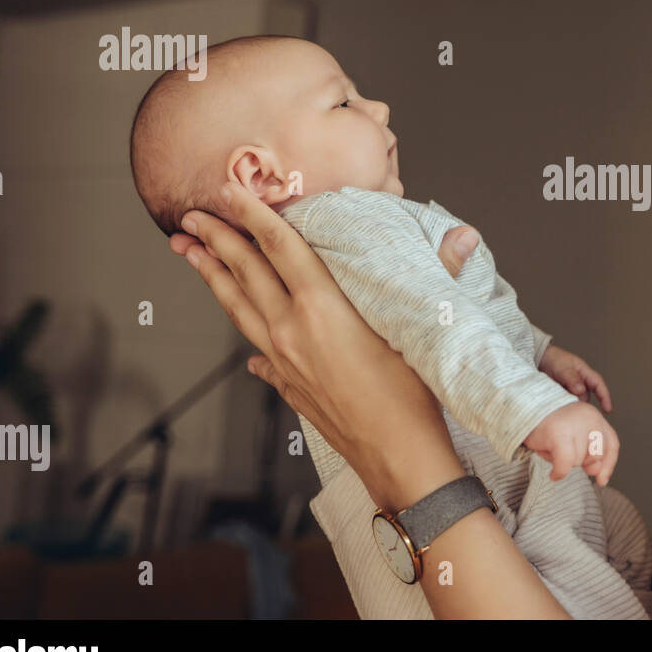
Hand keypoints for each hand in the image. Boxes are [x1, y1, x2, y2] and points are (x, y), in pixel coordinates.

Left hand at [168, 180, 481, 508]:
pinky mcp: (289, 388)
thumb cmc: (413, 398)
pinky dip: (248, 335)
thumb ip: (436, 275)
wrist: (398, 462)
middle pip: (245, 274)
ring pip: (238, 309)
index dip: (252, 214)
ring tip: (188, 252)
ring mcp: (284, 362)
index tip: (229, 189)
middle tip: (191, 215)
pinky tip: (247, 343)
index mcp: (322, 309)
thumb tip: (463, 236)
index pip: (279, 247)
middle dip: (216, 240)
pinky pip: (257, 352)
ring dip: (211, 277)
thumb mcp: (423, 329)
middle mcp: (291, 331)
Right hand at [523, 400, 619, 486]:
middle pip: (596, 455)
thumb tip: (596, 471)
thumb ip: (589, 452)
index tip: (601, 480)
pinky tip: (554, 474)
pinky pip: (565, 464)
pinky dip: (559, 472)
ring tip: (552, 447)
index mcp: (595, 416)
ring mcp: (575, 425)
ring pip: (578, 461)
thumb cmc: (549, 424)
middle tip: (564, 452)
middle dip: (581, 461)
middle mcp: (589, 418)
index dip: (608, 465)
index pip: (612, 444)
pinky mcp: (559, 434)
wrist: (525, 408)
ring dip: (564, 462)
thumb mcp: (574, 436)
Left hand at [539, 344, 612, 412]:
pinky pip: (567, 403)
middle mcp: (581, 383)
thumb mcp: (563, 368)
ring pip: (575, 402)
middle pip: (585, 398)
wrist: (541, 360)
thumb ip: (572, 379)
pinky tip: (556, 404)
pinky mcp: (564, 396)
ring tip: (559, 401)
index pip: (598, 385)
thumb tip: (581, 391)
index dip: (605, 397)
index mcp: (585, 373)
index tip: (608, 410)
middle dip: (580, 404)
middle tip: (568, 406)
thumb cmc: (555, 360)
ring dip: (569, 404)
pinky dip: (563, 405)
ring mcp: (572, 390)